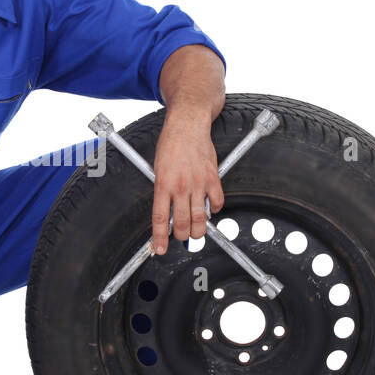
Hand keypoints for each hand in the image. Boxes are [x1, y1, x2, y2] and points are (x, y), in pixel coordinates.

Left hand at [151, 111, 222, 254]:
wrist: (188, 124)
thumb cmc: (171, 144)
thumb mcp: (158, 167)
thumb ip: (163, 189)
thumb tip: (166, 211)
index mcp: (162, 184)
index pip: (159, 218)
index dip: (159, 238)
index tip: (159, 250)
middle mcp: (180, 186)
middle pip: (181, 223)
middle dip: (180, 237)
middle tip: (181, 237)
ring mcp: (198, 183)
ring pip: (200, 218)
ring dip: (197, 230)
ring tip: (195, 232)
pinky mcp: (212, 178)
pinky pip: (217, 202)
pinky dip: (214, 210)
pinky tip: (210, 210)